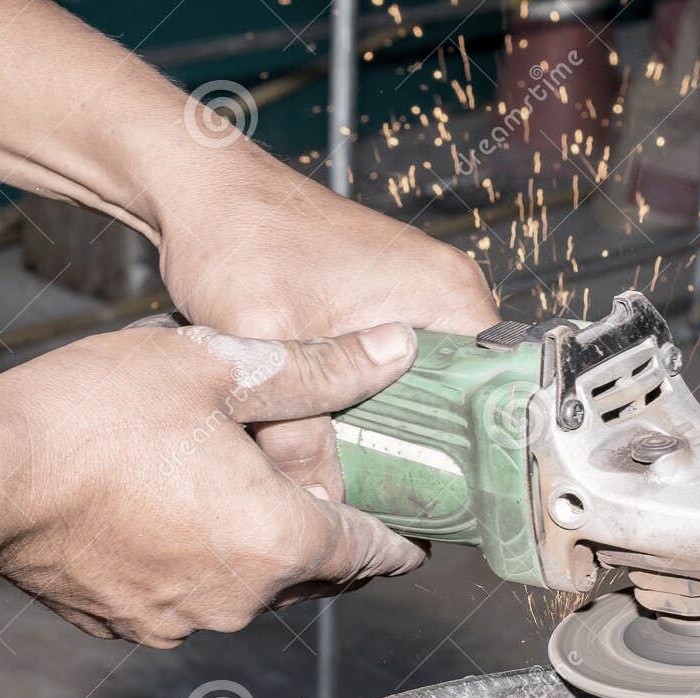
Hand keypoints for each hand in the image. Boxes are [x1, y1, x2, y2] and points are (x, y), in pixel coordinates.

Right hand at [0, 321, 428, 647]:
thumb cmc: (94, 416)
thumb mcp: (216, 368)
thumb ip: (318, 368)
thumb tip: (396, 348)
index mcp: (279, 541)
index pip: (375, 552)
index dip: (404, 531)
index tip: (418, 516)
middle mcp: (243, 599)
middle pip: (315, 568)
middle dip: (326, 526)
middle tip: (327, 476)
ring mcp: (184, 620)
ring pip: (252, 581)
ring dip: (258, 540)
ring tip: (238, 478)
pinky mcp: (134, 623)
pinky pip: (193, 592)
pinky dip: (201, 556)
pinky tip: (173, 504)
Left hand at [153, 148, 500, 495]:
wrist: (199, 190)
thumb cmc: (240, 233)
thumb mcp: (266, 339)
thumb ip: (294, 426)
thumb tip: (316, 503)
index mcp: (446, 295)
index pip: (500, 392)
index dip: (478, 454)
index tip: (446, 501)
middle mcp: (439, 300)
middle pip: (459, 405)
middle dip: (423, 456)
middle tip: (393, 506)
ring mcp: (406, 308)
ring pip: (417, 399)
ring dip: (386, 439)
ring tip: (362, 486)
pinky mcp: (370, 317)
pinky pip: (384, 383)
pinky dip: (360, 416)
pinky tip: (332, 449)